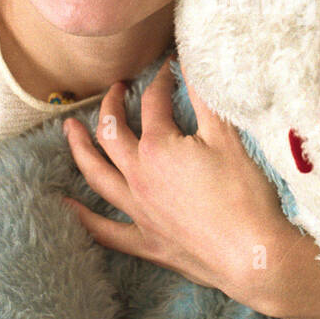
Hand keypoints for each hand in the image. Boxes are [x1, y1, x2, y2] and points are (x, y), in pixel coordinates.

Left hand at [61, 55, 291, 309]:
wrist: (253, 254)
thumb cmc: (245, 196)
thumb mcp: (228, 137)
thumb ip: (206, 98)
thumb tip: (191, 64)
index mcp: (159, 147)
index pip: (154, 102)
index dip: (162, 80)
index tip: (170, 69)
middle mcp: (139, 176)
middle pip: (113, 132)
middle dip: (112, 105)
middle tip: (115, 89)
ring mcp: (139, 211)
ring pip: (98, 175)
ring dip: (80, 149)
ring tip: (69, 129)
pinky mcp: (146, 241)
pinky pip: (104, 230)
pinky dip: (83, 218)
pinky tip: (67, 207)